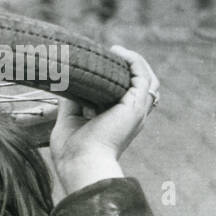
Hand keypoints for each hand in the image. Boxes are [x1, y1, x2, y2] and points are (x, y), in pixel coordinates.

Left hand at [50, 46, 159, 195]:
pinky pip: (142, 75)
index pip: (126, 95)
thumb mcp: (69, 121)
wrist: (80, 164)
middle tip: (112, 55)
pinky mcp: (135, 106)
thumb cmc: (72, 153)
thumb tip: (68, 83)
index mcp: (118, 122)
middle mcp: (131, 117)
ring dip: (134, 62)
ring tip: (116, 52)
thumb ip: (71, 102)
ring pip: (147, 78)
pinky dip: (134, 61)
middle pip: (141, 85)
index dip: (118, 79)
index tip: (102, 65)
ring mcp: (136, 111)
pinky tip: (118, 53)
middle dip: (130, 68)